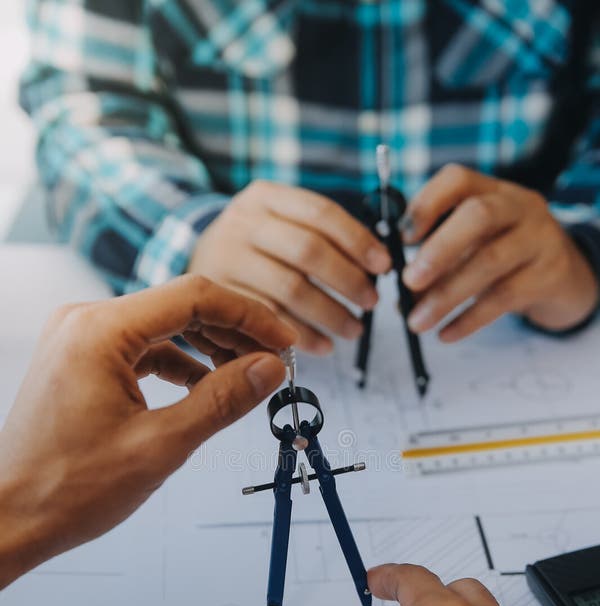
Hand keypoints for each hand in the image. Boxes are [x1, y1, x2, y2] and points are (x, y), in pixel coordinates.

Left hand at [0, 275, 294, 587]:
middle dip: (233, 332)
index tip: (284, 341)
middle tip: (274, 361)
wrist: (11, 516)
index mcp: (99, 331)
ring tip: (247, 375)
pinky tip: (204, 386)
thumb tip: (269, 369)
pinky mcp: (81, 360)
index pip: (194, 296)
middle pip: (180, 306)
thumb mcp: (160, 446)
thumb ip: (221, 400)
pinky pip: (142, 348)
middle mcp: (85, 322)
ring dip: (208, 347)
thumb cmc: (67, 489)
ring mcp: (80, 339)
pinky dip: (178, 363)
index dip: (249, 316)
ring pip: (163, 327)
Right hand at [189, 181, 390, 353]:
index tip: (383, 266)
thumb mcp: (280, 220)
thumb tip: (378, 264)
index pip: (321, 213)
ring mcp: (227, 260)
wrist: (195, 256)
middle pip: (307, 252)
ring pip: (290, 290)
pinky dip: (303, 336)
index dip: (358, 241)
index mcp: (265, 197)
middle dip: (348, 280)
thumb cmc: (258, 243)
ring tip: (354, 329)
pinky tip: (325, 345)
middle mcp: (242, 224)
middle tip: (371, 302)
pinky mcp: (221, 298)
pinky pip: (270, 320)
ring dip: (330, 314)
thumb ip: (323, 234)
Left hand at [401, 164, 597, 340]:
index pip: (457, 180)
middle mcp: (518, 207)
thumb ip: (438, 259)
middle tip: (408, 282)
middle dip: (438, 250)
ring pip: (489, 262)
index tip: (402, 238)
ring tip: (417, 322)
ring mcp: (538, 239)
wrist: (563, 276)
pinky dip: (469, 319)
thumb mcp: (475, 244)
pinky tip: (446, 334)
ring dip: (446, 296)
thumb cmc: (505, 255)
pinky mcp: (548, 275)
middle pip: (478, 216)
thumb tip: (398, 295)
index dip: (426, 205)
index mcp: (492, 191)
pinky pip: (504, 298)